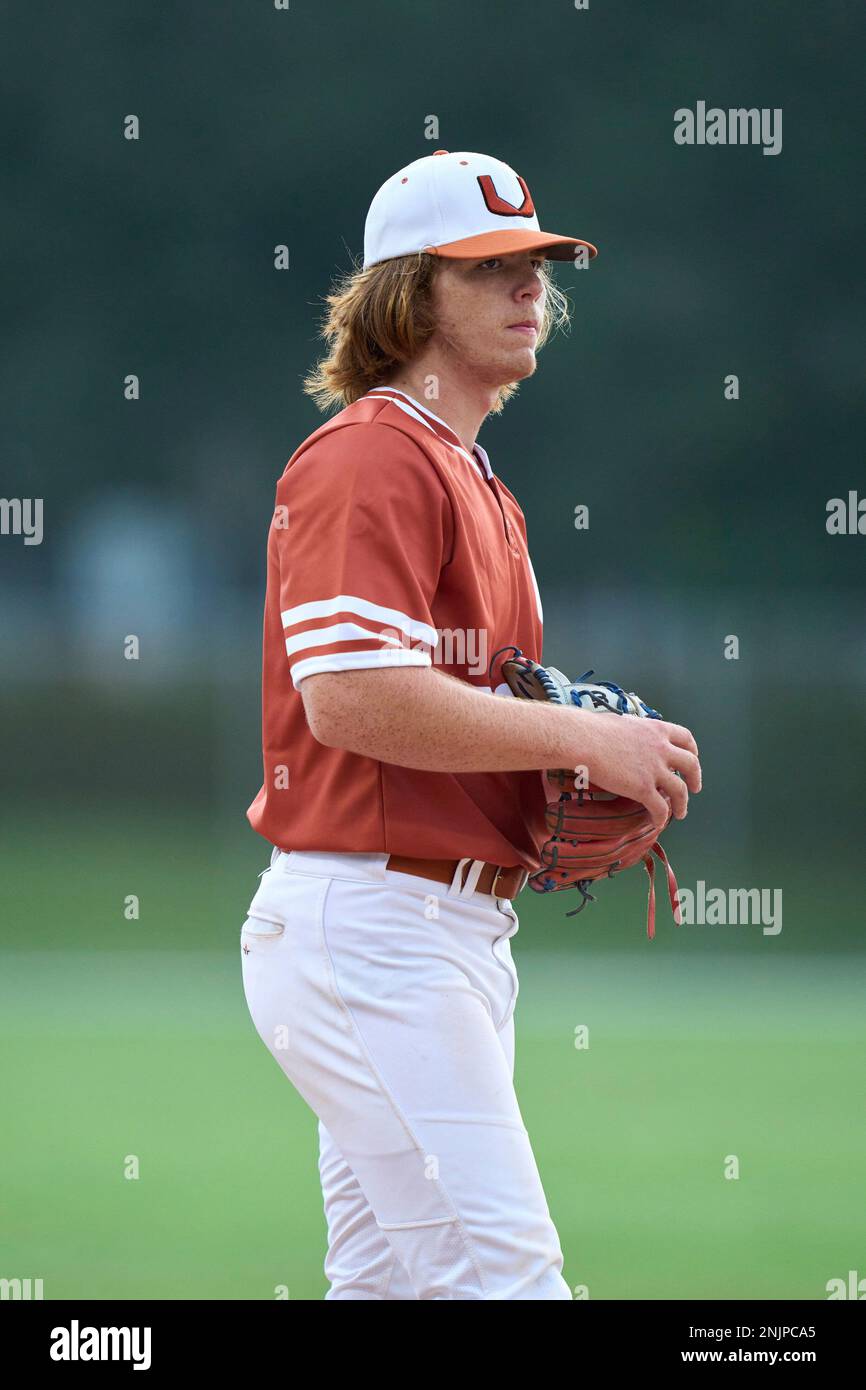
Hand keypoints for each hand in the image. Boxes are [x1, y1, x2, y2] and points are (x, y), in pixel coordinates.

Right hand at [566, 711, 701, 829]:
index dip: (692, 750)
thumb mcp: (621, 722)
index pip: (685, 738)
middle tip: (695, 788)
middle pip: (691, 764)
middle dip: (695, 778)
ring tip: (681, 813)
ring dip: (682, 803)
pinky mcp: (642, 788)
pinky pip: (660, 808)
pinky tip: (657, 822)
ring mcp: (653, 769)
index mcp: (656, 729)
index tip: (692, 757)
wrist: (582, 740)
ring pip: (680, 790)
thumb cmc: (591, 729)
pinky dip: (661, 817)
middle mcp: (661, 748)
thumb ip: (631, 732)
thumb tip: (624, 734)